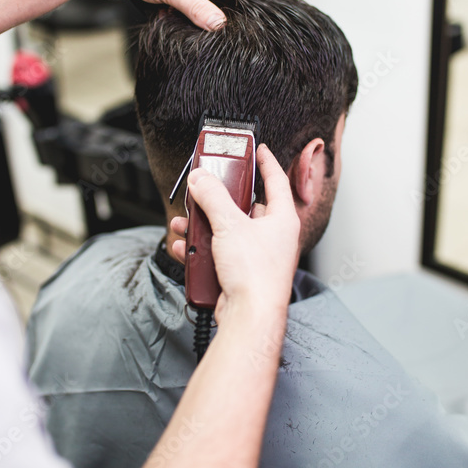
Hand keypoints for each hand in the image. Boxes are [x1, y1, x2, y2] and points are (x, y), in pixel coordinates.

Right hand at [171, 145, 299, 325]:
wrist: (250, 318)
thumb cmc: (255, 275)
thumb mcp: (230, 225)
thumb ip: (213, 198)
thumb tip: (202, 179)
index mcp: (282, 220)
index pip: (277, 181)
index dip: (266, 163)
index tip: (258, 150)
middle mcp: (272, 237)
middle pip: (245, 207)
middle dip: (219, 200)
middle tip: (205, 189)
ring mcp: (257, 256)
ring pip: (227, 231)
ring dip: (204, 226)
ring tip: (185, 222)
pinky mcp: (240, 274)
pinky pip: (219, 254)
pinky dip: (201, 250)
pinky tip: (187, 247)